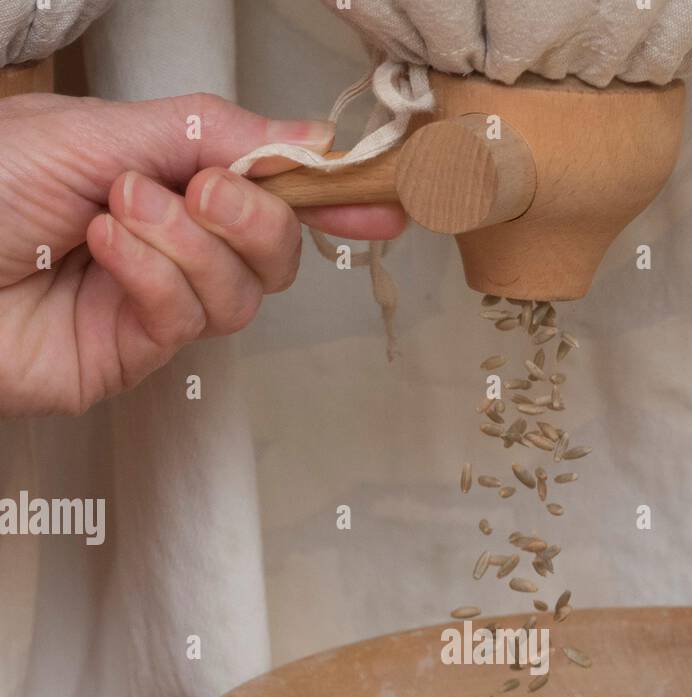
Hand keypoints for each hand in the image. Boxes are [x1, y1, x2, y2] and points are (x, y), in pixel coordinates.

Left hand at [0, 91, 403, 416]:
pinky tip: (105, 247)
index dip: (328, 197)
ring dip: (190, 246)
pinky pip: (186, 323)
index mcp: (165, 181)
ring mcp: (152, 308)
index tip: (379, 197)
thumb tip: (303, 142)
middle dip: (253, 220)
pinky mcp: (130, 357)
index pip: (268, 194)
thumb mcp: (98, 130)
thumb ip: (205, 133)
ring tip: (121, 210)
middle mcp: (170, 249)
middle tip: (200, 191)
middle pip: (273, 256)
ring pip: (239, 296)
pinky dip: (156, 278)